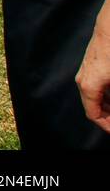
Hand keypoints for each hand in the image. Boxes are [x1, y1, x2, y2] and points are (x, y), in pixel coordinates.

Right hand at [75, 0, 109, 134]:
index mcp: (87, 86)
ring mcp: (87, 71)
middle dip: (109, 116)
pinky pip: (99, 85)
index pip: (94, 116)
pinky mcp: (94, 64)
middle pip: (94, 107)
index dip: (107, 127)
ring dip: (109, 104)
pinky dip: (109, 93)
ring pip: (97, 96)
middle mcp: (83, 80)